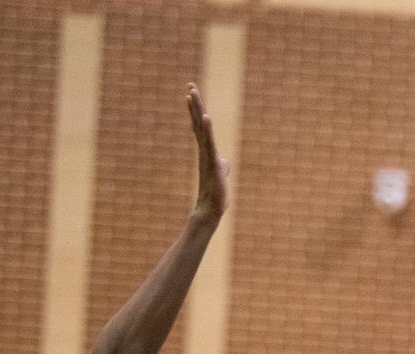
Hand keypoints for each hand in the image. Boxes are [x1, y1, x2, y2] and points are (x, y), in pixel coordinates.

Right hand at [187, 84, 229, 221]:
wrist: (212, 207)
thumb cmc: (216, 191)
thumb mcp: (221, 172)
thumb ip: (222, 163)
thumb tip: (224, 160)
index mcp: (206, 149)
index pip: (200, 125)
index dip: (196, 109)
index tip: (191, 92)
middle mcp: (204, 149)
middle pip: (198, 122)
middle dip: (195, 103)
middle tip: (190, 85)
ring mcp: (207, 154)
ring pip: (201, 129)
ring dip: (198, 111)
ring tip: (192, 94)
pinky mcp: (212, 162)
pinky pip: (209, 143)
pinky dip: (207, 130)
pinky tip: (205, 117)